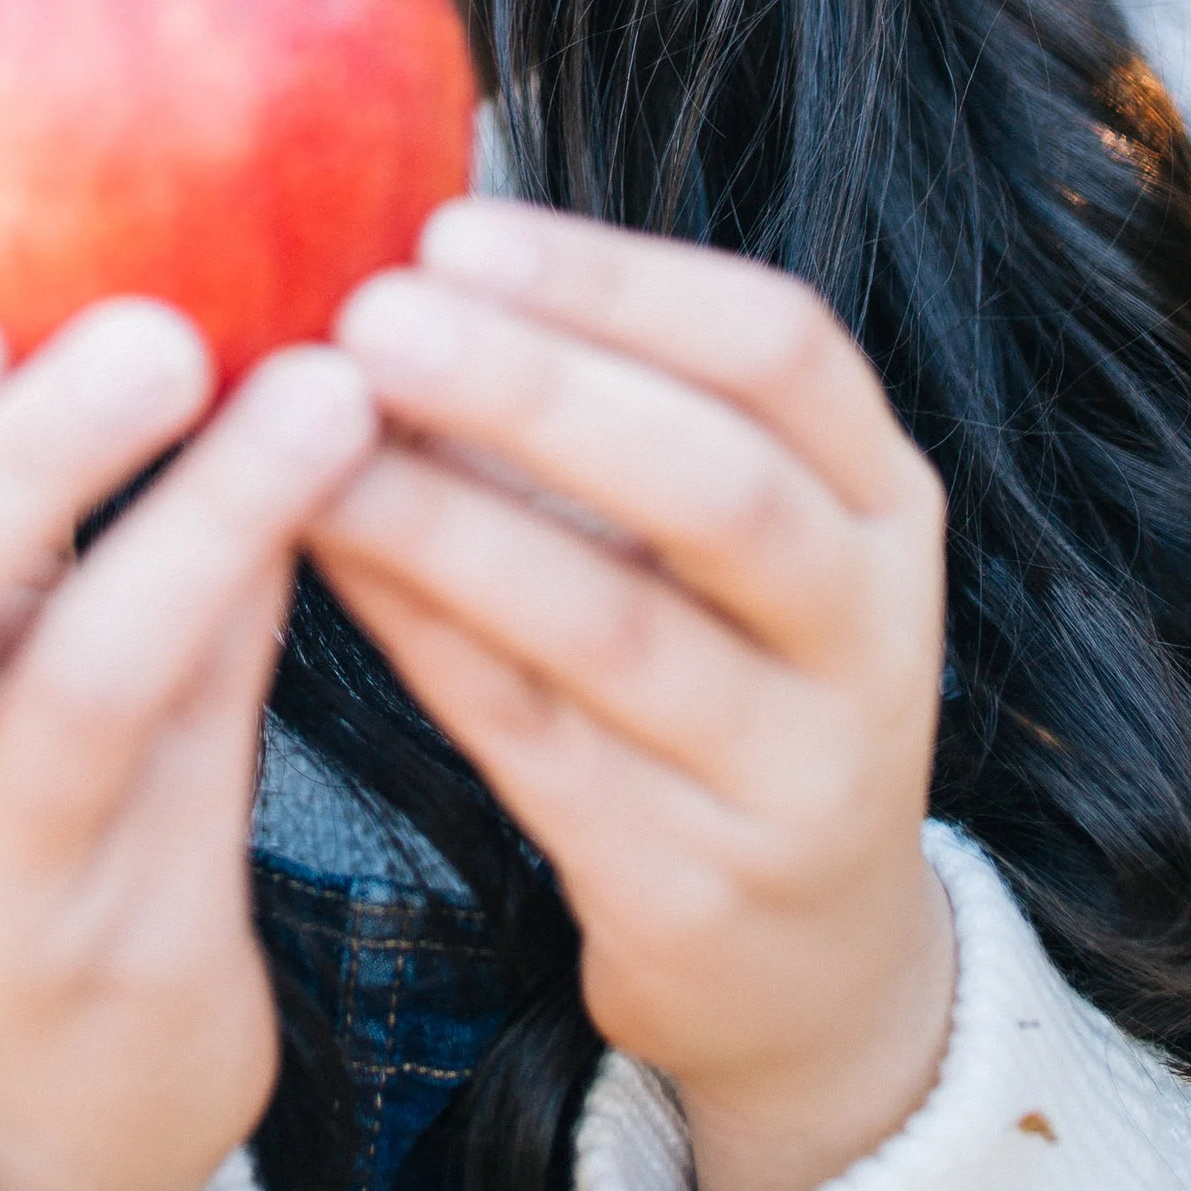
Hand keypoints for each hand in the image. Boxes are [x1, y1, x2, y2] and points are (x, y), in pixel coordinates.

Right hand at [0, 297, 375, 1190]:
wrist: (52, 1103)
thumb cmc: (9, 778)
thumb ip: (2, 463)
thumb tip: (124, 201)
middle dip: (6, 460)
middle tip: (151, 329)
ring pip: (67, 702)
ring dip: (196, 525)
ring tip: (318, 392)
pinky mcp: (125, 951)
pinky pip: (206, 761)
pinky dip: (270, 618)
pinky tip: (357, 501)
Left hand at [311, 199, 952, 1190]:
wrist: (806, 964)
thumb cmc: (719, 671)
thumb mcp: (723, 535)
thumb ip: (607, 401)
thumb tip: (401, 244)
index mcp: (883, 500)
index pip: (784, 352)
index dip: (618, 280)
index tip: (453, 226)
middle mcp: (868, 631)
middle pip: (719, 489)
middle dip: (539, 390)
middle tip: (372, 316)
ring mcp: (794, 773)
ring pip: (616, 631)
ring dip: (450, 525)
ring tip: (307, 446)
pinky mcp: (692, 889)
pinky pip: (534, 742)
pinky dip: (421, 637)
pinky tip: (323, 557)